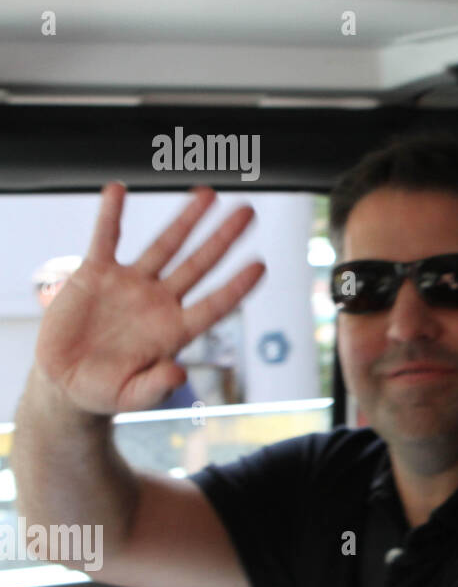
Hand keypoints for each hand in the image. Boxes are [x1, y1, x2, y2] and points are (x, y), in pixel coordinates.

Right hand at [34, 183, 266, 414]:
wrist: (66, 379)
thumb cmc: (105, 390)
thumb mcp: (130, 396)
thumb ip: (154, 388)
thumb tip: (178, 376)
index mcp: (175, 330)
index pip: (215, 304)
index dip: (237, 286)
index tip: (261, 265)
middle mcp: (160, 301)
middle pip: (198, 264)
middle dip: (223, 238)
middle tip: (247, 211)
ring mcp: (131, 284)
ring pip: (164, 245)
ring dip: (185, 219)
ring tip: (207, 193)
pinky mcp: (96, 275)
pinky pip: (105, 240)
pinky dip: (110, 216)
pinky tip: (117, 191)